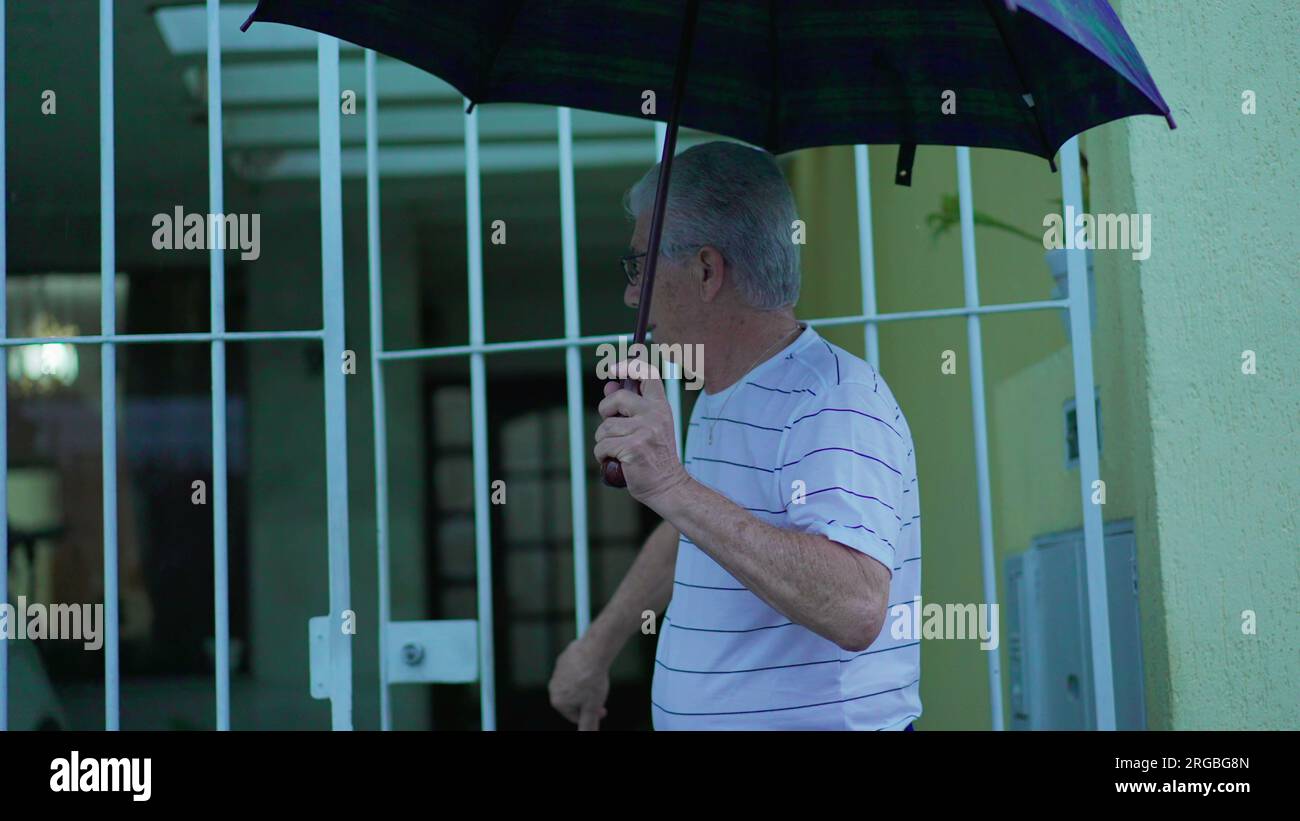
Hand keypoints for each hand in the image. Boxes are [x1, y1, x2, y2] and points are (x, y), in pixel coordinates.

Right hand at [548, 637, 610, 730]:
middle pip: (573, 701)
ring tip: (597, 680)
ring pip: (574, 686)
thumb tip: (587, 734)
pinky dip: (583, 673)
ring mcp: (557, 672)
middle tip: (601, 695)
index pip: (575, 716)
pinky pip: (574, 672)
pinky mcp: (563, 660)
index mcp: (558, 702)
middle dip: (587, 700)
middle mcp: (553, 687)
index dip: (591, 715)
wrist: (593, 652)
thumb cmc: (592, 681)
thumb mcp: (592, 707)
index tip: (603, 709)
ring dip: (585, 687)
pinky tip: (593, 669)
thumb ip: (588, 724)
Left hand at [593, 359, 690, 510]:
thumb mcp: (648, 427)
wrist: (668, 486)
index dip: (629, 367)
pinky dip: (602, 455)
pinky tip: (615, 461)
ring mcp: (644, 431)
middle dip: (606, 411)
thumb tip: (610, 385)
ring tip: (617, 451)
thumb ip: (629, 407)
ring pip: (605, 427)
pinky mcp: (632, 448)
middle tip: (610, 427)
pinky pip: (602, 445)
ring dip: (604, 440)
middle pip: (617, 398)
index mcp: (661, 408)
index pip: (648, 375)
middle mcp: (654, 416)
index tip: (614, 369)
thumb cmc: (655, 457)